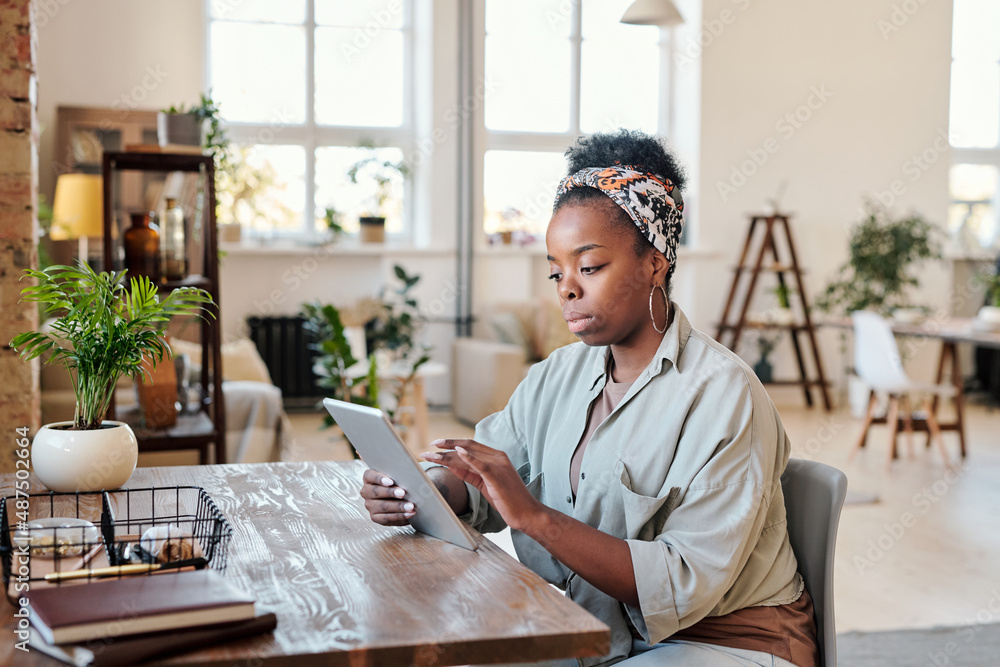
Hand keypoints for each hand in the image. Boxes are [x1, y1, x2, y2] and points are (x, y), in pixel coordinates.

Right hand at [360, 468, 415, 525]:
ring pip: (382, 506)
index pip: (369, 475)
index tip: (391, 481)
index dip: (379, 478)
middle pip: (375, 492)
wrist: (404, 497)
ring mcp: (370, 505)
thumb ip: (400, 469)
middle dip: (390, 493)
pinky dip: (400, 516)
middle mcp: (366, 491)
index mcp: (369, 478)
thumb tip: (412, 463)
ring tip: (411, 506)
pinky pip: (386, 518)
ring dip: (398, 506)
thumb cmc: (401, 482)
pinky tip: (410, 514)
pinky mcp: (375, 517)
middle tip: (403, 493)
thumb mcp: (399, 474)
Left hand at [421, 440, 542, 531]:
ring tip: (432, 455)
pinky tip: (457, 452)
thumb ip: (470, 473)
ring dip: (448, 455)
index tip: (436, 445)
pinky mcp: (498, 476)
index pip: (471, 445)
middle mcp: (498, 457)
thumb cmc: (507, 500)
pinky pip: (481, 464)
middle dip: (446, 446)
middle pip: (468, 446)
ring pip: (469, 455)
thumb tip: (451, 465)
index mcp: (496, 457)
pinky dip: (468, 457)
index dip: (452, 443)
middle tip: (429, 447)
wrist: (527, 513)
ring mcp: (498, 465)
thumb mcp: (485, 484)